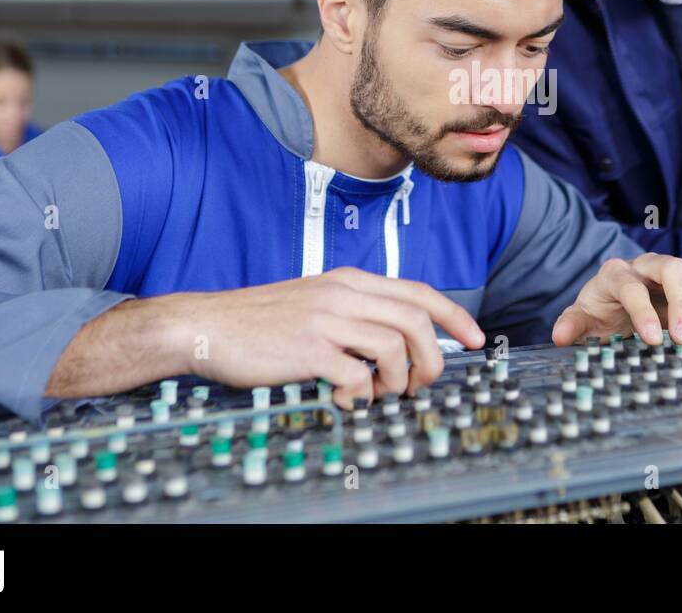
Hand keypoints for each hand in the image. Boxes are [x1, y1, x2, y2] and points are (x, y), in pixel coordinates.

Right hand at [176, 267, 484, 406]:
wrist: (206, 326)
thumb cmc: (261, 322)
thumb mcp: (316, 302)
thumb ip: (357, 313)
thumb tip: (400, 342)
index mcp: (350, 282)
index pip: (419, 292)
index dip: (454, 316)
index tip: (475, 339)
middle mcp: (344, 294)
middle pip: (417, 320)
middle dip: (431, 359)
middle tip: (417, 385)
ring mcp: (327, 320)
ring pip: (396, 347)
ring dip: (397, 381)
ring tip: (376, 393)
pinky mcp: (309, 349)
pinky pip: (358, 376)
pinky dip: (360, 396)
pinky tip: (342, 399)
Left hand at [551, 252, 681, 346]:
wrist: (618, 307)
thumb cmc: (602, 314)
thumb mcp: (584, 322)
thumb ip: (573, 326)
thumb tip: (562, 336)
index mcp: (616, 274)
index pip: (631, 285)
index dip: (642, 310)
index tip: (653, 340)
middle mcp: (648, 266)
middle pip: (671, 267)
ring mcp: (675, 272)